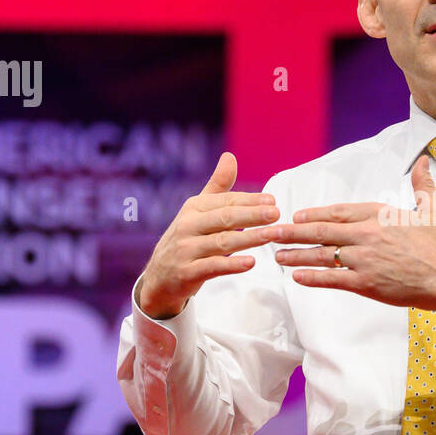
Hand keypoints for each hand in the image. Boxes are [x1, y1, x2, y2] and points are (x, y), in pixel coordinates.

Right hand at [137, 151, 279, 318]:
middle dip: (251, 215)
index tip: (272, 201)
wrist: (160, 278)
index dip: (249, 200)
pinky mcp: (187, 273)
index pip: (225, 201)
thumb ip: (217, 186)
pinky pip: (212, 267)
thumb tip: (230, 156)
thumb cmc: (187, 239)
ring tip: (271, 236)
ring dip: (249, 239)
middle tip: (276, 214)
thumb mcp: (197, 211)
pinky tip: (251, 263)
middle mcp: (187, 226)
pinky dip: (232, 265)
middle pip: (224, 219)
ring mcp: (185, 250)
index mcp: (193, 208)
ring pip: (221, 243)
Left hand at [266, 153, 435, 321]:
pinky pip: (331, 279)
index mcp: (379, 215)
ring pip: (321, 255)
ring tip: (276, 255)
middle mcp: (367, 234)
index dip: (314, 215)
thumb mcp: (433, 209)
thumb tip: (423, 161)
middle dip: (292, 232)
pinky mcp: (365, 283)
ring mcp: (364, 259)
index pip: (338, 211)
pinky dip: (311, 277)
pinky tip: (296, 276)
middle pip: (321, 231)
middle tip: (271, 232)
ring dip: (295, 255)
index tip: (296, 215)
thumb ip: (422, 184)